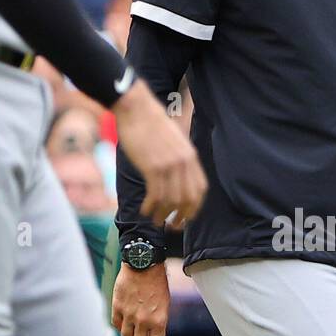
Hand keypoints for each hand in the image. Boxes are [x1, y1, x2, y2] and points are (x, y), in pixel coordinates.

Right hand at [112, 260, 170, 335]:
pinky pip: (116, 324)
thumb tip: (154, 333)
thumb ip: (159, 319)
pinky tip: (122, 325)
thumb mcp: (165, 303)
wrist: (143, 265)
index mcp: (159, 320)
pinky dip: (119, 327)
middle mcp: (144, 320)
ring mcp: (129, 315)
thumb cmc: (157, 282)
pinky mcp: (117, 307)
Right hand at [113, 80, 206, 228]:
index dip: (195, 207)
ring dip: (163, 214)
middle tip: (173, 227)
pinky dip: (151, 207)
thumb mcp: (174, 140)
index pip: (200, 189)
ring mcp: (169, 165)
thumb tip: (177, 177)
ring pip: (171, 200)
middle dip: (181, 216)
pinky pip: (155, 195)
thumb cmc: (150, 123)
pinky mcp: (152, 167)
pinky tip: (145, 211)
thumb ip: (179, 158)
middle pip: (188, 198)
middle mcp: (183, 162)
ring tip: (156, 221)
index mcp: (190, 156)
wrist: (135, 108)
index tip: (187, 217)